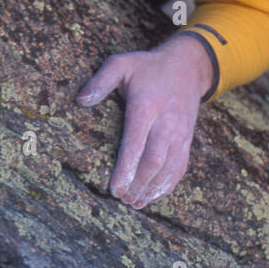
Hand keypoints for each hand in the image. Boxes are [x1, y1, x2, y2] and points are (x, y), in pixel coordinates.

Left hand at [76, 34, 211, 208]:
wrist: (188, 66)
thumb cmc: (147, 67)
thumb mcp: (121, 64)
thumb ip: (100, 81)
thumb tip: (80, 101)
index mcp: (146, 105)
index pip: (136, 143)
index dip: (125, 168)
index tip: (114, 188)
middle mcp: (166, 121)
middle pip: (154, 160)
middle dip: (138, 184)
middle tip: (123, 200)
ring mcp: (180, 132)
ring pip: (169, 167)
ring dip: (153, 188)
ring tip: (136, 203)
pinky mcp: (188, 139)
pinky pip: (181, 166)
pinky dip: (169, 184)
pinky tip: (155, 196)